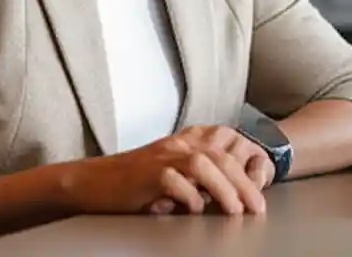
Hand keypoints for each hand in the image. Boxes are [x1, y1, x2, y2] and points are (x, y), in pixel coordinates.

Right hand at [65, 125, 271, 215]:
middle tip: (256, 207)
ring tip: (235, 210)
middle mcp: (178, 144)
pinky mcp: (147, 173)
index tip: (258, 197)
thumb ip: (198, 180)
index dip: (246, 173)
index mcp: (187, 142)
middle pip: (221, 157)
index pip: (226, 152)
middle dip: (243, 184)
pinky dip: (189, 195)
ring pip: (203, 164)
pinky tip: (196, 208)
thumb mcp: (171, 174)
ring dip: (224, 188)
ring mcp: (162, 156)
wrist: (93, 181)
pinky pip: (174, 180)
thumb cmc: (134, 182)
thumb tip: (228, 199)